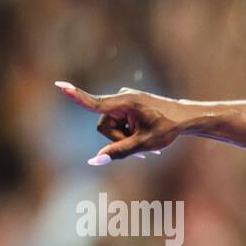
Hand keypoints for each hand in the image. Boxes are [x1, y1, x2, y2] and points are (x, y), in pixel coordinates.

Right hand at [55, 81, 192, 163]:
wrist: (185, 118)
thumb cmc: (167, 129)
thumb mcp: (144, 144)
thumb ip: (118, 152)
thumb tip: (94, 161)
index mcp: (124, 102)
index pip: (95, 103)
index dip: (76, 96)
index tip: (59, 85)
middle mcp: (121, 97)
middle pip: (104, 127)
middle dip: (118, 140)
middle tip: (142, 150)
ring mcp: (123, 101)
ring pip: (111, 128)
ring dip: (125, 138)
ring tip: (146, 145)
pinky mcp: (126, 105)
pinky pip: (118, 124)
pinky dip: (128, 134)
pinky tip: (144, 140)